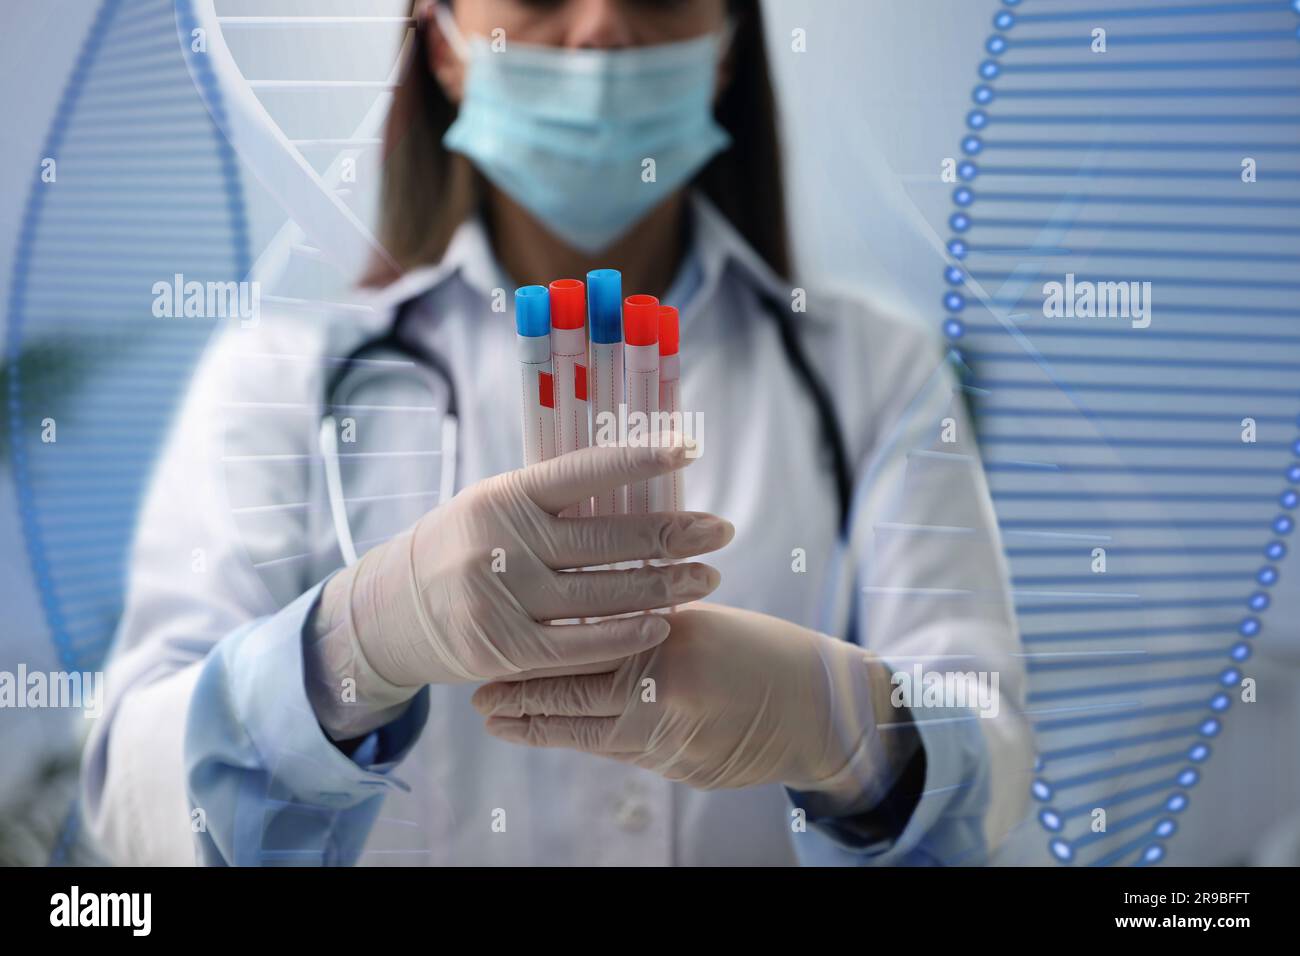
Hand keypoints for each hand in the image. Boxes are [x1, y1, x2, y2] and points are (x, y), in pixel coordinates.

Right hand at [307, 444, 732, 738]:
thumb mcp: (494, 508)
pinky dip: (626, 635)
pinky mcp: (504, 648)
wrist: (390, 613)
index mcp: (505, 495)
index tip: (690, 451)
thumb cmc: (462, 549)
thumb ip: (552, 502)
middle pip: (607, 539)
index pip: (584, 471)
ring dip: (664, 587)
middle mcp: (503, 543)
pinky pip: (579, 644)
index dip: (641, 459)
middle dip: (674, 536)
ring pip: (603, 594)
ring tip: (708, 579)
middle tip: (721, 532)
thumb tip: (636, 480)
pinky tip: (663, 624)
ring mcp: (502, 598)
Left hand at [472, 604, 917, 810]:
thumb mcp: (701, 626)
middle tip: (479, 698)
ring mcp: (673, 736)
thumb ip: (644, 634)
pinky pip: (620, 752)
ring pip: (589, 732)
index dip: (535, 654)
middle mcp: (666, 690)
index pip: (586, 647)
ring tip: (497, 720)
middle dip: (522, 698)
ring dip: (539, 726)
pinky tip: (554, 734)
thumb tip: (581, 636)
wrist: (823, 708)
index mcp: (669, 641)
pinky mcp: (681, 767)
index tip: (496, 653)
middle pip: (575, 695)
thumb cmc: (762, 653)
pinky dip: (581, 740)